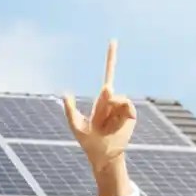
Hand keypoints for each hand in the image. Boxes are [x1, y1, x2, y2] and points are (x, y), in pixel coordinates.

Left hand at [63, 40, 136, 174]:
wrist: (102, 154)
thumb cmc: (87, 141)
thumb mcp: (75, 125)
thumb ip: (70, 109)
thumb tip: (65, 93)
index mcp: (100, 102)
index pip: (108, 76)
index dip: (111, 60)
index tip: (113, 41)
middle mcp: (112, 102)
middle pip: (107, 90)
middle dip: (102, 104)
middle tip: (97, 119)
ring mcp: (122, 107)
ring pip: (115, 99)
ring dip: (107, 113)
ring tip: (105, 127)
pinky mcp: (131, 114)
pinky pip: (125, 105)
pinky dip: (118, 115)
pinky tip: (115, 125)